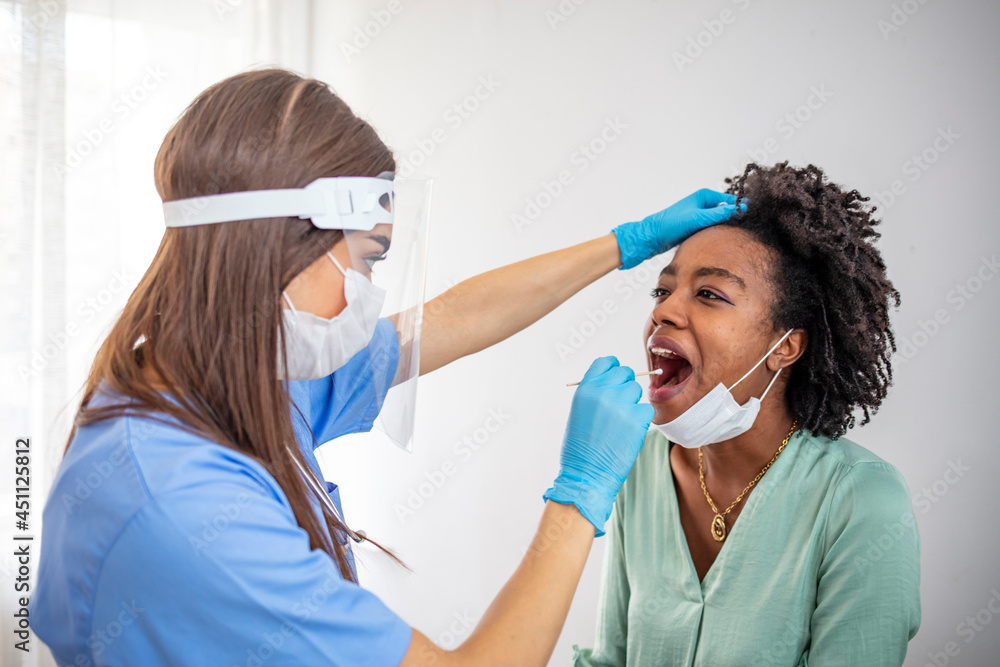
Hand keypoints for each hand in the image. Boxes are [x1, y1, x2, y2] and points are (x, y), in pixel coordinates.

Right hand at [543, 357, 653, 536]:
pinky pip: (646, 409)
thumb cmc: (580, 448)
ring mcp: (620, 404)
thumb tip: (614, 383)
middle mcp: (602, 392)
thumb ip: (595, 393)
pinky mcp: (636, 419)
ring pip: (637, 391)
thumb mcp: (579, 412)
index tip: (616, 379)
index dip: (614, 369)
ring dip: (633, 405)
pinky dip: (641, 420)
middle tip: (621, 406)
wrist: (585, 475)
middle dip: (625, 387)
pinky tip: (629, 433)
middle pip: (625, 373)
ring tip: (621, 424)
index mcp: (585, 389)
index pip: (606, 362)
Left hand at [611, 188, 743, 269]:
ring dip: (727, 228)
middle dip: (736, 220)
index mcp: (705, 196)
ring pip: (720, 222)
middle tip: (749, 230)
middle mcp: (703, 204)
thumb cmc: (670, 224)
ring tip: (738, 237)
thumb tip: (741, 210)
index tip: (755, 218)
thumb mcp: (697, 218)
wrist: (651, 237)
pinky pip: (713, 229)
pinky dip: (718, 234)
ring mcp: (700, 216)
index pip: (731, 200)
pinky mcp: (696, 227)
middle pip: (727, 211)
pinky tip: (724, 242)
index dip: (743, 209)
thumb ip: (719, 214)